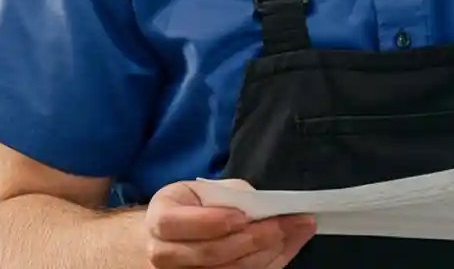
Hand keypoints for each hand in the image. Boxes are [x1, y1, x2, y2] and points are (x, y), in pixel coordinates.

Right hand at [144, 180, 316, 268]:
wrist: (175, 237)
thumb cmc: (195, 208)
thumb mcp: (205, 191)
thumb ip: (232, 196)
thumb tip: (267, 205)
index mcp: (160, 218)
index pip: (174, 223)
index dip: (210, 221)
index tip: (243, 216)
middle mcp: (162, 253)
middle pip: (208, 253)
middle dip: (252, 238)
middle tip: (285, 225)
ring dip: (264, 255)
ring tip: (292, 234)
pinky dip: (266, 265)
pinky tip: (284, 250)